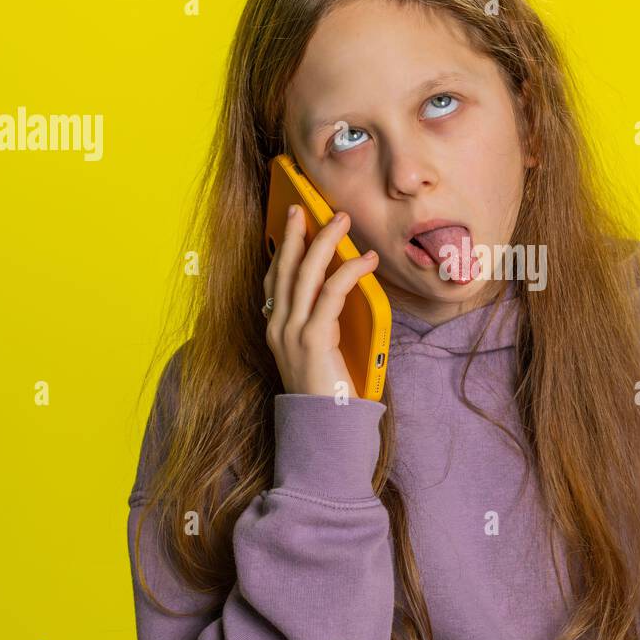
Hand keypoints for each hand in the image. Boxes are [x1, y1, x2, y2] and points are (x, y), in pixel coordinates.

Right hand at [263, 205, 378, 397]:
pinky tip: (365, 260)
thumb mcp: (320, 355)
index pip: (274, 283)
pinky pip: (331, 294)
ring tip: (341, 221)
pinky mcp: (313, 340)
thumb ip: (323, 326)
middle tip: (306, 207)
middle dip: (295, 234)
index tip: (291, 224)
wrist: (325, 432)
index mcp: (276, 332)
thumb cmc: (329, 396)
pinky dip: (349, 272)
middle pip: (284, 270)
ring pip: (306, 274)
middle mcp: (278, 329)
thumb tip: (343, 294)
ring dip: (324, 242)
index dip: (282, 250)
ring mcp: (291, 333)